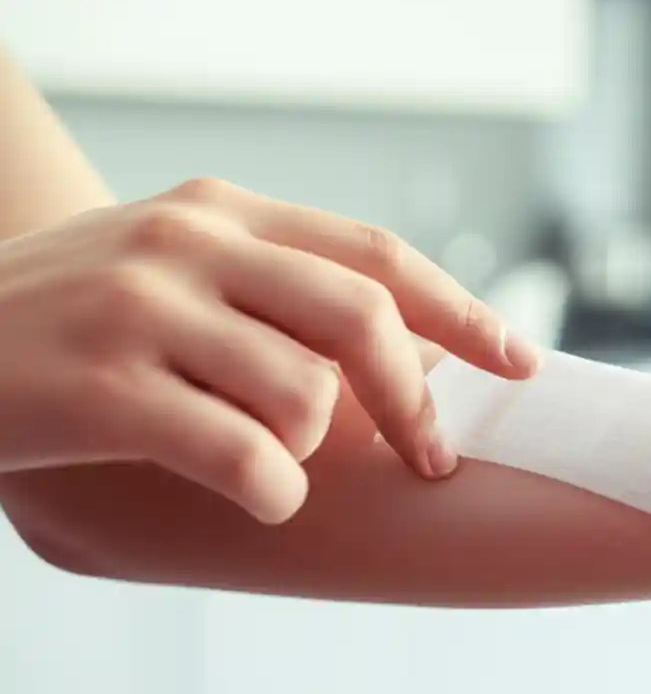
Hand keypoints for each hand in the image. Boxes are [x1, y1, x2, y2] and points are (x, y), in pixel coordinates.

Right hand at [0, 178, 539, 522]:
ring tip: (262, 454)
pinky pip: (245, 456)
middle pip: (363, 319)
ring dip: (310, 448)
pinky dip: (274, 492)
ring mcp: (143, 310)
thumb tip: (407, 357)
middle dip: (416, 400)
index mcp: (224, 210)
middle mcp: (190, 243)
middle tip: (430, 456)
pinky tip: (257, 496)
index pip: (376, 254)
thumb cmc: (75, 314)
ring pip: (307, 396)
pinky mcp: (102, 388)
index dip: (461, 311)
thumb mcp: (174, 268)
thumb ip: (275, 290)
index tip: (519, 361)